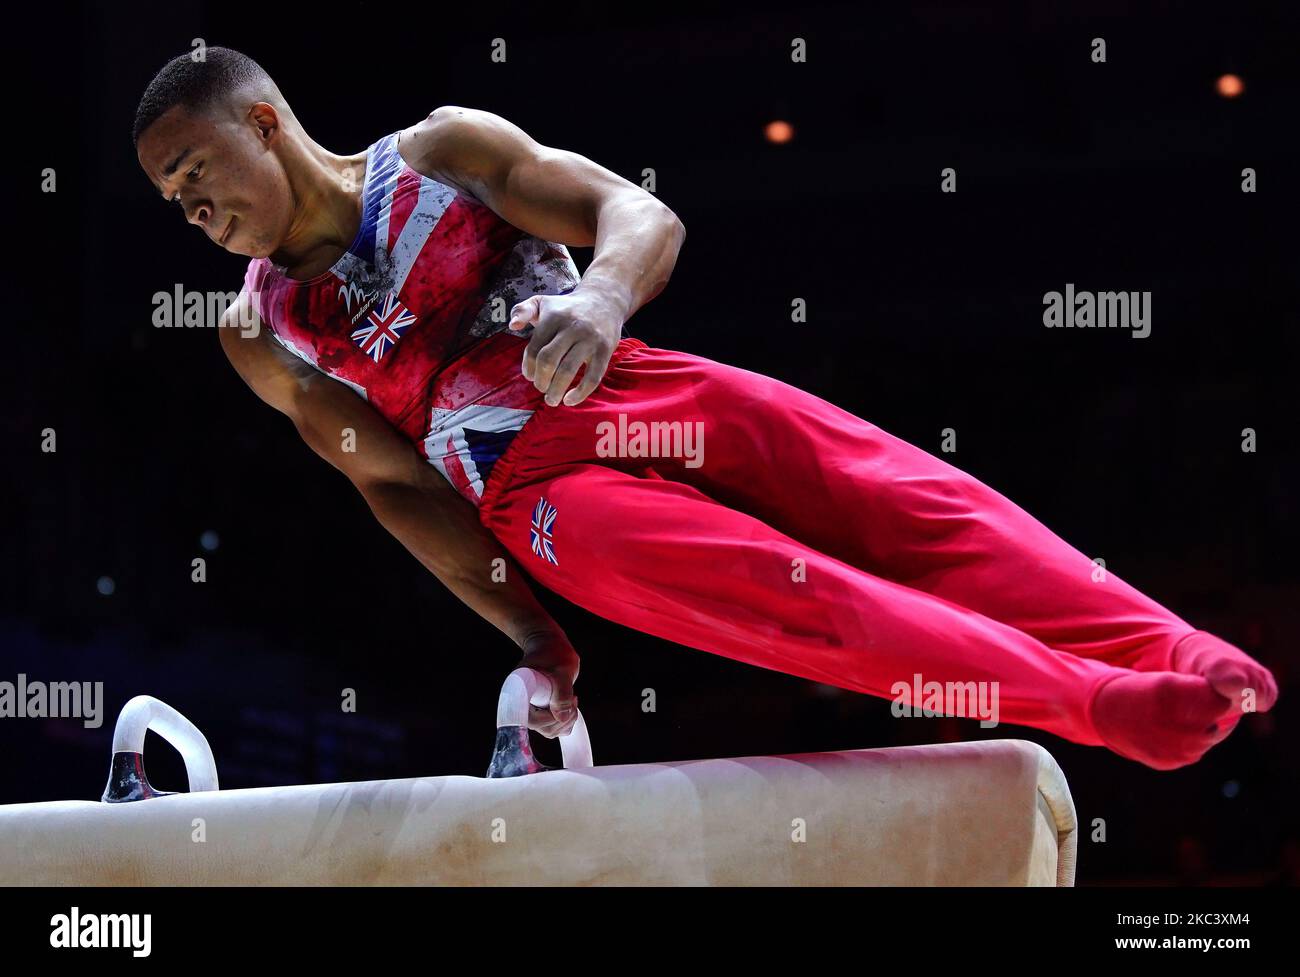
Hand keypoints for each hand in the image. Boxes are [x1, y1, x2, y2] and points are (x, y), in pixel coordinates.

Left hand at [509, 288, 623, 406]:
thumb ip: (522, 310)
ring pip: (568, 370)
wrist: (604, 301)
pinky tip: (570, 400)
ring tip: (552, 400)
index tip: (530, 376)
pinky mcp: (605, 350)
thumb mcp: (542, 302)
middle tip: (540, 388)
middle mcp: (571, 327)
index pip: (534, 348)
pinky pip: (592, 377)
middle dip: (540, 380)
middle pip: (548, 360)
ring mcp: (589, 340)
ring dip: (556, 390)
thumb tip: (513, 326)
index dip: (528, 367)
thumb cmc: (567, 308)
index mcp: (553, 317)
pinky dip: (580, 393)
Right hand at [518, 631, 580, 737]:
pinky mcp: (540, 710)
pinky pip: (552, 726)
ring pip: (548, 729)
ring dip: (565, 720)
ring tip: (573, 700)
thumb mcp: (562, 670)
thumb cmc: (553, 652)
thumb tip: (561, 717)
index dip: (550, 718)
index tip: (568, 702)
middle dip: (562, 718)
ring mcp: (531, 708)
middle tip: (573, 700)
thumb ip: (562, 693)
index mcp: (519, 693)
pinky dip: (565, 721)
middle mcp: (521, 704)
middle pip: (541, 727)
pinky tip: (570, 706)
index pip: (531, 720)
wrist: (548, 645)